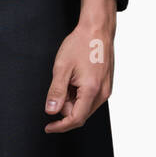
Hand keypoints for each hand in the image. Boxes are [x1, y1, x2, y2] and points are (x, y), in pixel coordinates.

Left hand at [44, 0, 116, 133]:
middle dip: (66, 107)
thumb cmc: (81, 44)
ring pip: (85, 106)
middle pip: (80, 114)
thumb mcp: (62, 68)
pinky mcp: (107, 85)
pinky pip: (91, 98)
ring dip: (73, 99)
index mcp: (92, 90)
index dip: (60, 126)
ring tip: (70, 78)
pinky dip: (80, 94)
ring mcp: (106, 89)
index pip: (75, 119)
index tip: (48, 127)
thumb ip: (56, 92)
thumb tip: (51, 111)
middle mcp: (103, 93)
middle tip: (60, 86)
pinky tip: (77, 78)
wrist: (97, 30)